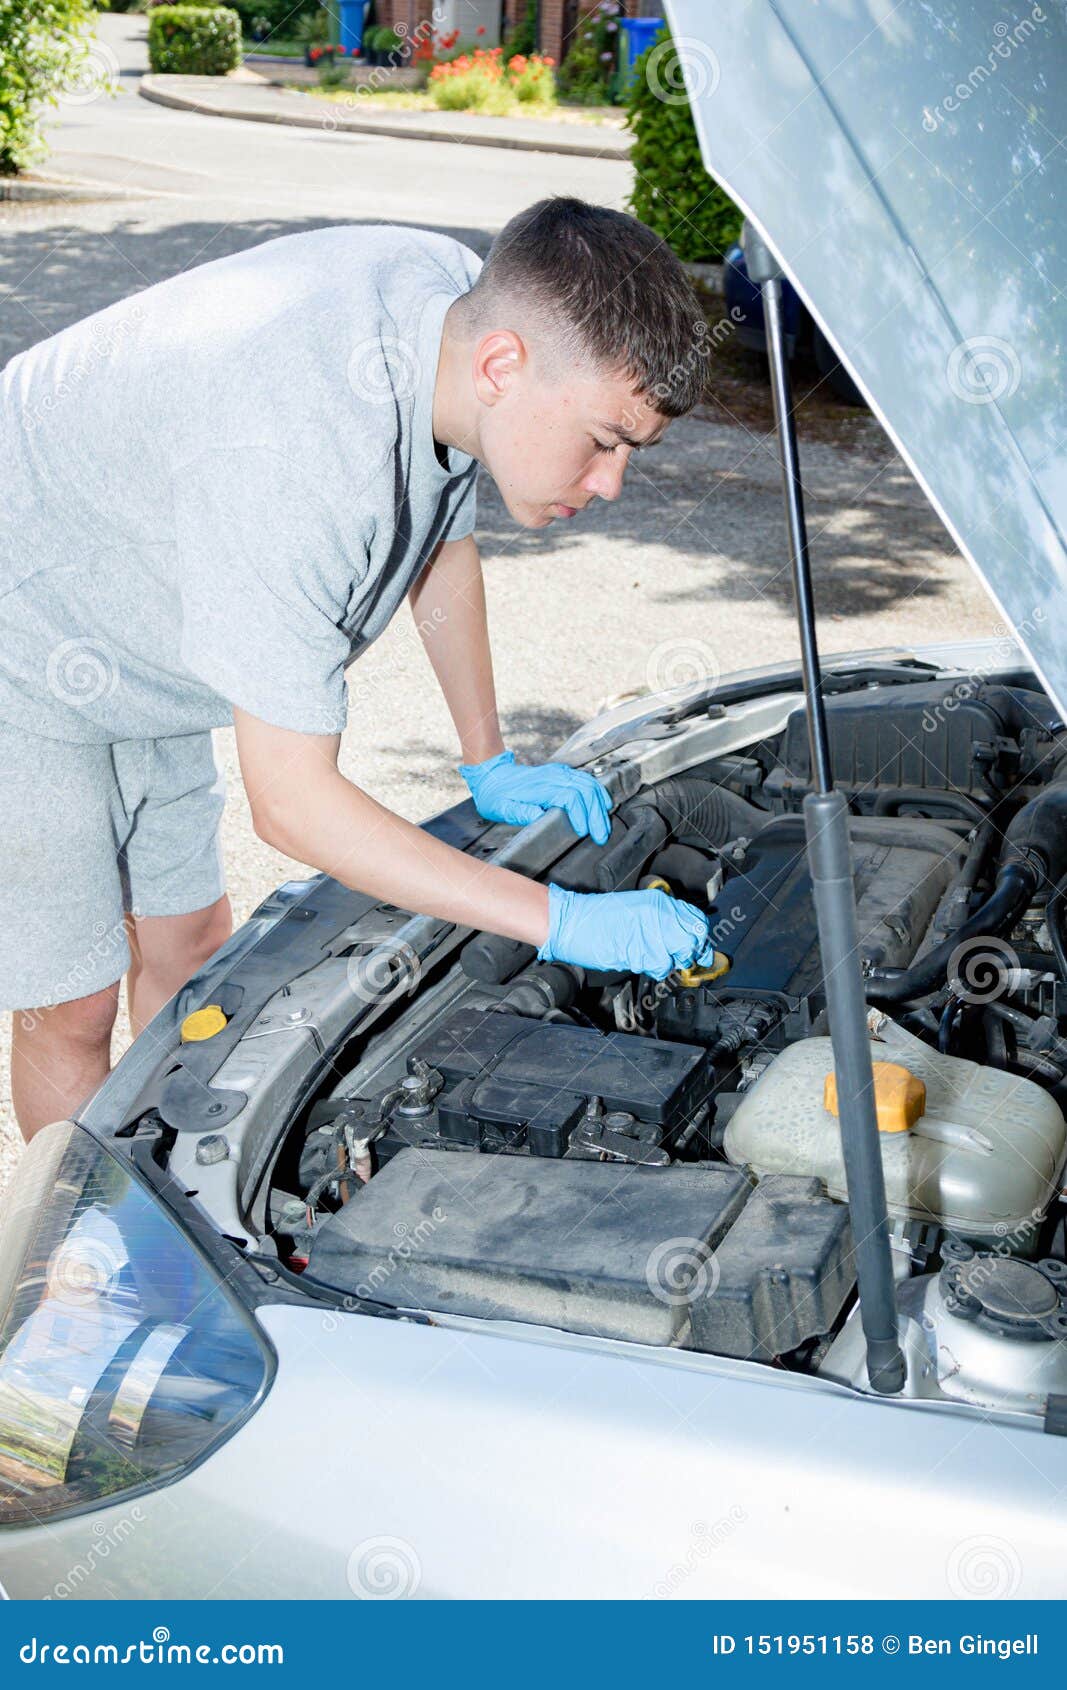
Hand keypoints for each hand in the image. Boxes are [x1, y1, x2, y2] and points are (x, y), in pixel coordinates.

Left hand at [459, 749, 611, 844]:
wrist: (493, 775)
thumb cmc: (496, 794)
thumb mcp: (501, 808)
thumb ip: (519, 812)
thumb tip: (537, 815)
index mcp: (539, 786)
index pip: (569, 796)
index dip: (580, 814)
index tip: (583, 831)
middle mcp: (552, 776)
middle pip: (585, 790)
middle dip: (596, 814)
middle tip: (601, 836)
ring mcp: (559, 772)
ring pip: (589, 784)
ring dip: (600, 805)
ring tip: (604, 826)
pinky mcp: (561, 773)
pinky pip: (586, 780)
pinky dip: (597, 793)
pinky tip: (603, 805)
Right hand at [537, 883, 718, 979]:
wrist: (572, 922)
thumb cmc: (598, 917)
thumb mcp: (637, 908)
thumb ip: (661, 919)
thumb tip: (682, 936)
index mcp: (660, 901)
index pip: (697, 920)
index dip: (700, 937)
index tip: (699, 948)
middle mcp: (660, 915)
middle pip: (693, 941)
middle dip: (689, 954)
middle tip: (680, 959)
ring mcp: (651, 933)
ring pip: (678, 957)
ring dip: (668, 963)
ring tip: (652, 959)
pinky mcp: (641, 951)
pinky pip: (659, 966)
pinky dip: (653, 969)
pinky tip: (641, 961)